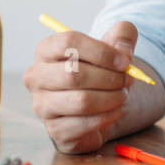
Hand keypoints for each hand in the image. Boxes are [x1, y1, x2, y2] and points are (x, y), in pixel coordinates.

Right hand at [24, 20, 135, 153]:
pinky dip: (108, 116)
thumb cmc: (100, 70)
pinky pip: (85, 124)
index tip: (125, 61)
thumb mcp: (113, 46)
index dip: (102, 51)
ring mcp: (42, 105)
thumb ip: (123, 34)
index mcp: (46, 50)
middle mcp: (37, 77)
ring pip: (82, 101)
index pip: (68, 43)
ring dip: (112, 98)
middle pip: (74, 74)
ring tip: (122, 95)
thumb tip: (123, 51)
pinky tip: (116, 110)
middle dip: (110, 78)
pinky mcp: (55, 129)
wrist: (96, 106)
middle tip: (127, 80)